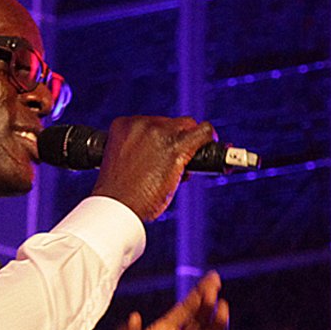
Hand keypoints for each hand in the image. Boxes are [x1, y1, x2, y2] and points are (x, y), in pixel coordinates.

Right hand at [89, 114, 216, 220]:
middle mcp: (142, 124)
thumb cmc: (119, 193)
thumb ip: (141, 152)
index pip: (154, 123)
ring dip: (191, 142)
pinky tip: (213, 147)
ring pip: (188, 126)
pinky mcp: (176, 147)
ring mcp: (160, 133)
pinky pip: (203, 132)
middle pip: (172, 123)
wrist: (117, 206)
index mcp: (124, 125)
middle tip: (175, 164)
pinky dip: (210, 139)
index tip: (163, 153)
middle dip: (177, 140)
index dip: (163, 139)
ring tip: (187, 163)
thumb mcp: (123, 163)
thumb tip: (165, 155)